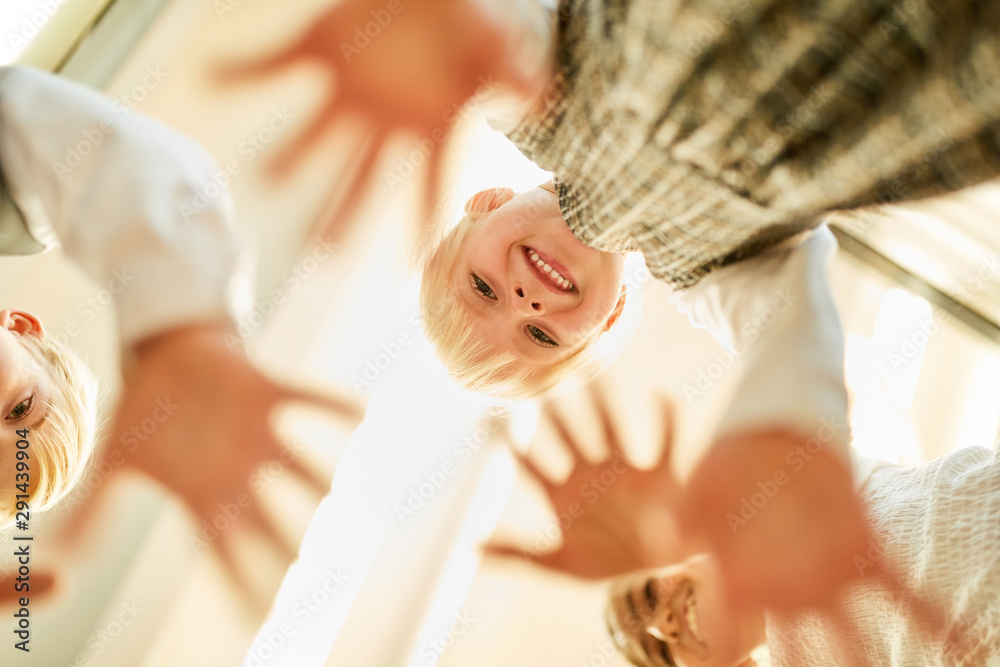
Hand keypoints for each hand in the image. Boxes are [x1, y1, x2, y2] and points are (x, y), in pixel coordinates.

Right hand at [95, 323, 362, 609]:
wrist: (169, 357)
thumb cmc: (150, 415)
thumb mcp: (118, 463)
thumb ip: (97, 511)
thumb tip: (64, 559)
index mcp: (206, 493)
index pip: (224, 549)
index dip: (241, 580)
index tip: (260, 617)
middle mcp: (239, 470)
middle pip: (269, 518)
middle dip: (286, 544)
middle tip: (304, 569)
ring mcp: (256, 433)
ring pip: (297, 464)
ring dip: (317, 477)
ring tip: (333, 493)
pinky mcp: (265, 392)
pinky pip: (306, 400)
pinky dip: (332, 406)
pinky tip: (363, 414)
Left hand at [219, 0, 543, 242]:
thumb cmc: (470, 13)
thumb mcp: (493, 42)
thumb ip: (512, 73)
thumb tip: (545, 100)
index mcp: (425, 126)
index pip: (426, 183)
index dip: (421, 221)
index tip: (410, 270)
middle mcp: (383, 121)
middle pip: (360, 177)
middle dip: (343, 211)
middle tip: (324, 251)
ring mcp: (349, 90)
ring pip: (314, 133)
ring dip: (291, 154)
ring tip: (266, 179)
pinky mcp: (320, 51)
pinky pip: (277, 65)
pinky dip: (246, 70)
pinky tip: (214, 76)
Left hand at [486, 388, 684, 579]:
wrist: (658, 574)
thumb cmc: (608, 563)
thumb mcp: (560, 564)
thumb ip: (516, 555)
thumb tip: (470, 548)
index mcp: (562, 492)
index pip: (527, 460)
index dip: (505, 440)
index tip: (484, 415)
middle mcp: (589, 472)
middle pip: (566, 431)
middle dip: (552, 408)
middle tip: (537, 377)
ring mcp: (622, 469)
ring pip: (610, 424)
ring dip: (604, 400)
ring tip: (596, 372)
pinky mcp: (660, 474)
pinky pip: (664, 438)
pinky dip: (665, 416)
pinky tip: (660, 397)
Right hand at [682, 430, 970, 665]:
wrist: (773, 436)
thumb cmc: (729, 463)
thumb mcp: (700, 481)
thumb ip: (684, 509)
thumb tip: (667, 534)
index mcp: (740, 580)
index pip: (725, 631)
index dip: (720, 657)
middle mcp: (787, 593)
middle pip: (802, 655)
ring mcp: (829, 580)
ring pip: (854, 640)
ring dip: (870, 664)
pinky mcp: (864, 555)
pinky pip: (904, 594)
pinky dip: (937, 620)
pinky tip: (965, 642)